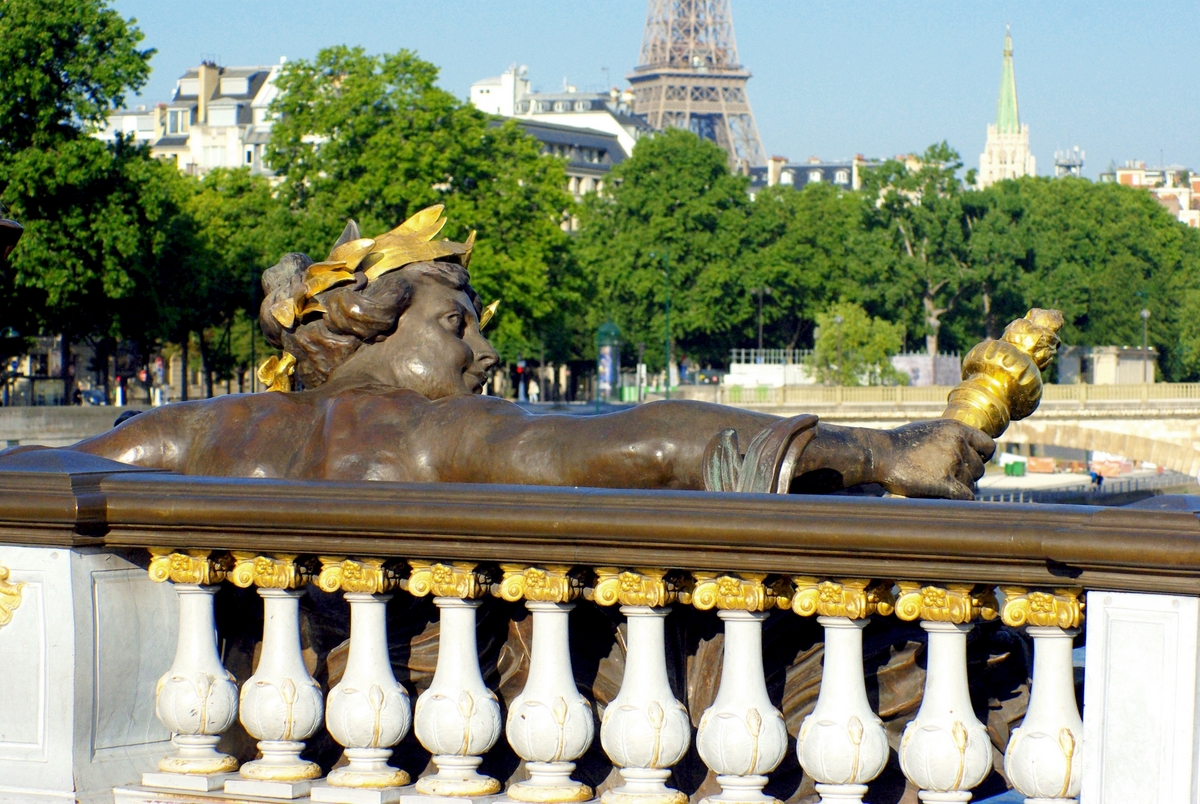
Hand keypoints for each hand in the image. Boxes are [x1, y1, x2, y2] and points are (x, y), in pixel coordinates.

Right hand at [872, 420, 994, 499]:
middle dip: (967, 475)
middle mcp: (957, 444)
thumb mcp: (928, 430)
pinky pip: (965, 497)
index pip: (988, 446)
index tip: (972, 463)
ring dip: (958, 488)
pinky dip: (959, 500)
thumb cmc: (898, 443)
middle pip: (979, 469)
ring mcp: (951, 463)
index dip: (982, 457)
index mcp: (956, 429)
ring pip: (970, 484)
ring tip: (937, 485)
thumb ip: (949, 438)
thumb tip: (966, 451)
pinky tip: (948, 499)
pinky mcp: (943, 483)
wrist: (878, 454)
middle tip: (948, 478)